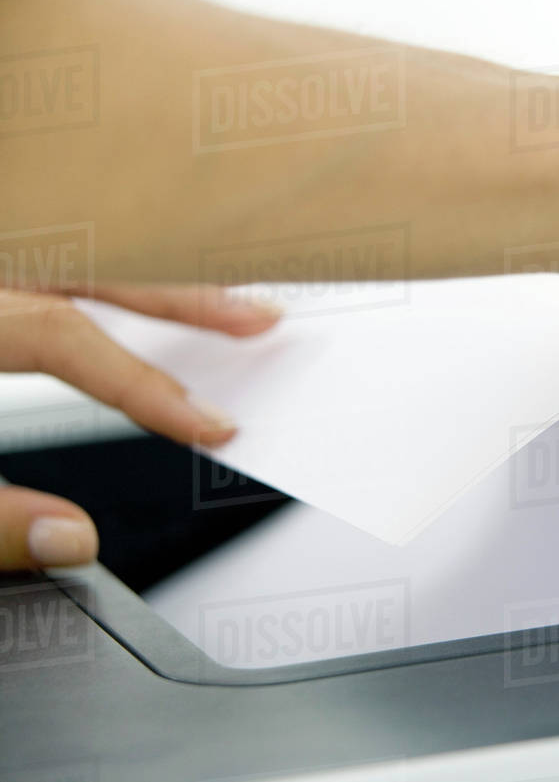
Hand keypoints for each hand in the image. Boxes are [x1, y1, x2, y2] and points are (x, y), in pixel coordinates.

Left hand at [0, 285, 280, 570]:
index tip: (210, 425)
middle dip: (183, 298)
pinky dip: (112, 280)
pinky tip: (140, 299)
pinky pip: (60, 264)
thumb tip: (71, 540)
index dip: (142, 382)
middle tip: (260, 321)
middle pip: (91, 268)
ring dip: (156, 282)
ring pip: (83, 255)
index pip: (60, 335)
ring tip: (225, 302)